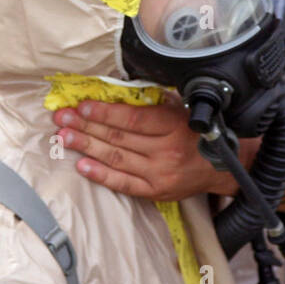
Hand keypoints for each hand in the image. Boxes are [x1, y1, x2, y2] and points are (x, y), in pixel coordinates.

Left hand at [53, 100, 255, 201]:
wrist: (222, 166)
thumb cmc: (197, 132)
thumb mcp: (179, 109)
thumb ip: (152, 103)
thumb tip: (114, 92)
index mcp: (172, 125)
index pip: (132, 119)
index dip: (105, 112)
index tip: (82, 106)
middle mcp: (165, 150)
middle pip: (119, 138)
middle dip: (86, 127)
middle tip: (61, 119)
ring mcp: (159, 173)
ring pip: (117, 158)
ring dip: (87, 147)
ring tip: (65, 137)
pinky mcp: (155, 191)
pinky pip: (123, 183)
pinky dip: (101, 174)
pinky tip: (82, 165)